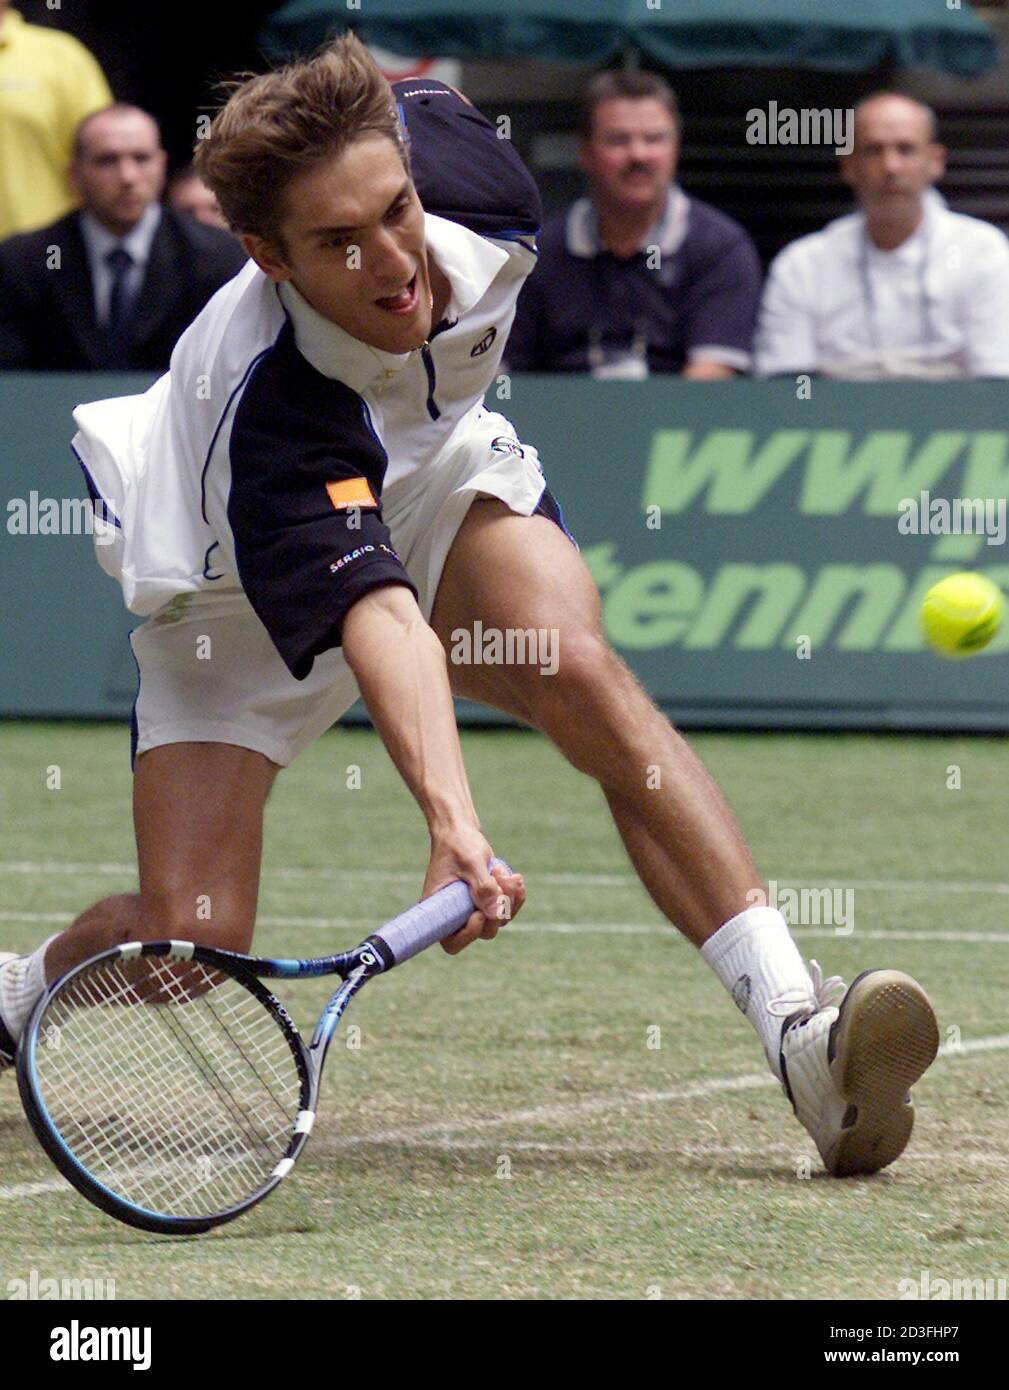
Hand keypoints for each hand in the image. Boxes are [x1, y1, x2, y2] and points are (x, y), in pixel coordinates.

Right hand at [421, 828, 524, 954]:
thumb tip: (496, 914)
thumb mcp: (471, 862)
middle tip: (499, 879)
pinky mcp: (485, 901)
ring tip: (505, 872)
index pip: (452, 942)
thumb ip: (483, 887)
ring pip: (499, 919)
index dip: (469, 934)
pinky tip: (516, 879)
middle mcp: (455, 914)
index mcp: (439, 910)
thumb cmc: (459, 843)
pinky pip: (506, 909)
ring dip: (509, 899)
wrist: (460, 830)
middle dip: (499, 908)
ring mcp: (471, 909)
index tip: (479, 913)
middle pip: (484, 931)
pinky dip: (515, 897)